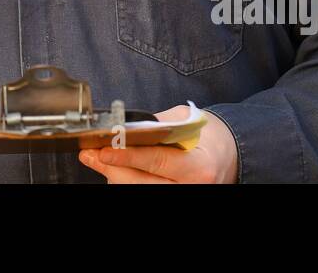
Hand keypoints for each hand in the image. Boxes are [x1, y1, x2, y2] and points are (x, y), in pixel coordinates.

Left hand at [78, 106, 237, 183]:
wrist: (226, 156)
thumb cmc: (206, 135)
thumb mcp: (186, 120)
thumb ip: (158, 124)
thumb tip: (126, 127)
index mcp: (198, 167)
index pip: (156, 162)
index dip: (126, 157)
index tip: (103, 150)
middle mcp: (190, 188)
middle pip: (140, 183)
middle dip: (111, 168)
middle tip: (90, 154)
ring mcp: (182, 196)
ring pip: (136, 190)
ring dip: (115, 175)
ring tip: (101, 159)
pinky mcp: (173, 197)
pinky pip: (141, 191)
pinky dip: (126, 181)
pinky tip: (117, 169)